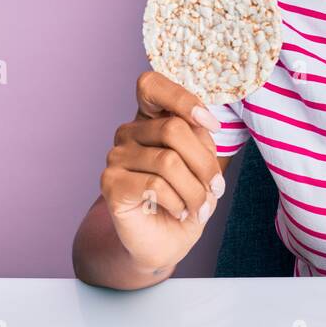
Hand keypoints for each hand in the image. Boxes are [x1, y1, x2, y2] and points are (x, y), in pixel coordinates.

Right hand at [99, 71, 226, 271]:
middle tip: (215, 189)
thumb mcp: (201, 164)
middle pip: (174, 128)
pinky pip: (154, 184)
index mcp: (150, 118)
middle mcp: (129, 132)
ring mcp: (116, 156)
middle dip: (204, 163)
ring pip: (168, 161)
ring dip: (194, 190)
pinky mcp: (110, 183)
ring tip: (199, 207)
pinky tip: (179, 211)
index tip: (211, 125)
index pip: (151, 85)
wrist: (163, 242)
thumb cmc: (186, 199)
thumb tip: (203, 124)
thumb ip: (199, 138)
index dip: (183, 100)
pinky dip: (177, 201)